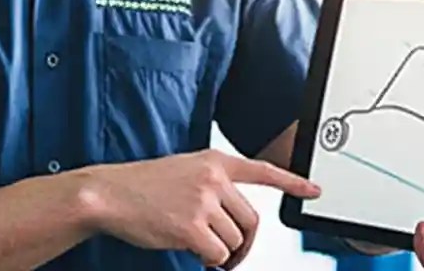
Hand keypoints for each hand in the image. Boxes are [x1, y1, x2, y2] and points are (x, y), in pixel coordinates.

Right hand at [82, 149, 320, 268]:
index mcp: (214, 162)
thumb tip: (233, 221)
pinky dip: (208, 261)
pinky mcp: (192, 226)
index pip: (262, 170)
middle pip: (251, 222)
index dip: (292, 182)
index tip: (313, 189)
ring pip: (235, 242)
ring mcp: (203, 201)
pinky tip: (191, 251)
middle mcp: (214, 179)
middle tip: (228, 256)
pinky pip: (217, 255)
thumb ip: (212, 187)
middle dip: (243, 244)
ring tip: (198, 246)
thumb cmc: (142, 186)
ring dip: (220, 253)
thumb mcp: (183, 172)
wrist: (110, 194)